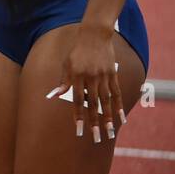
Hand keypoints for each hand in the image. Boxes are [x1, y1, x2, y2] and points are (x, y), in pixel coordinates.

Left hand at [48, 24, 123, 142]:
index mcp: (77, 76)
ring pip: (106, 102)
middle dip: (94, 123)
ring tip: (109, 133)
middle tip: (96, 138)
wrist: (94, 36)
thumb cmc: (77, 52)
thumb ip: (63, 82)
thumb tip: (53, 96)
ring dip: (108, 119)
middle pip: (93, 104)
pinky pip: (116, 93)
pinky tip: (121, 119)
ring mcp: (104, 77)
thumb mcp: (66, 65)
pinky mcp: (113, 75)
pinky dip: (119, 107)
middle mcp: (91, 78)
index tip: (79, 130)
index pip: (76, 101)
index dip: (78, 116)